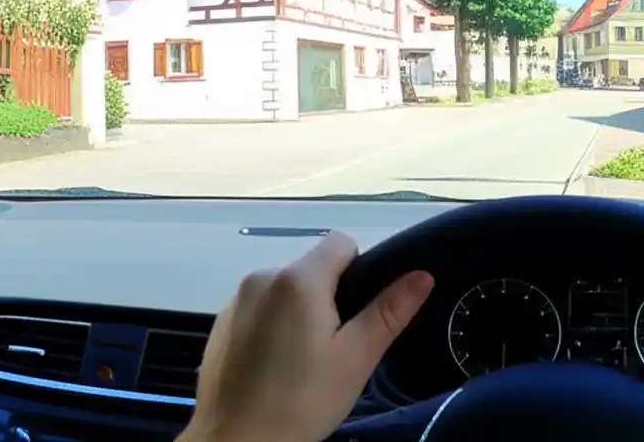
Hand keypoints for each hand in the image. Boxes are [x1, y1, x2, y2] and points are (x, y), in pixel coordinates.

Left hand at [178, 232, 433, 441]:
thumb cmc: (302, 401)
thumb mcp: (355, 358)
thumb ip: (389, 311)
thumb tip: (423, 275)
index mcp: (298, 279)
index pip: (341, 242)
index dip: (358, 271)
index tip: (355, 315)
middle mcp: (262, 277)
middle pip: (313, 268)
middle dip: (329, 297)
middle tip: (333, 348)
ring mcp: (236, 300)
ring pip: (286, 289)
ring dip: (299, 311)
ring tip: (301, 362)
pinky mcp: (221, 323)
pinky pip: (260, 308)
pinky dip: (272, 325)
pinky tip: (272, 367)